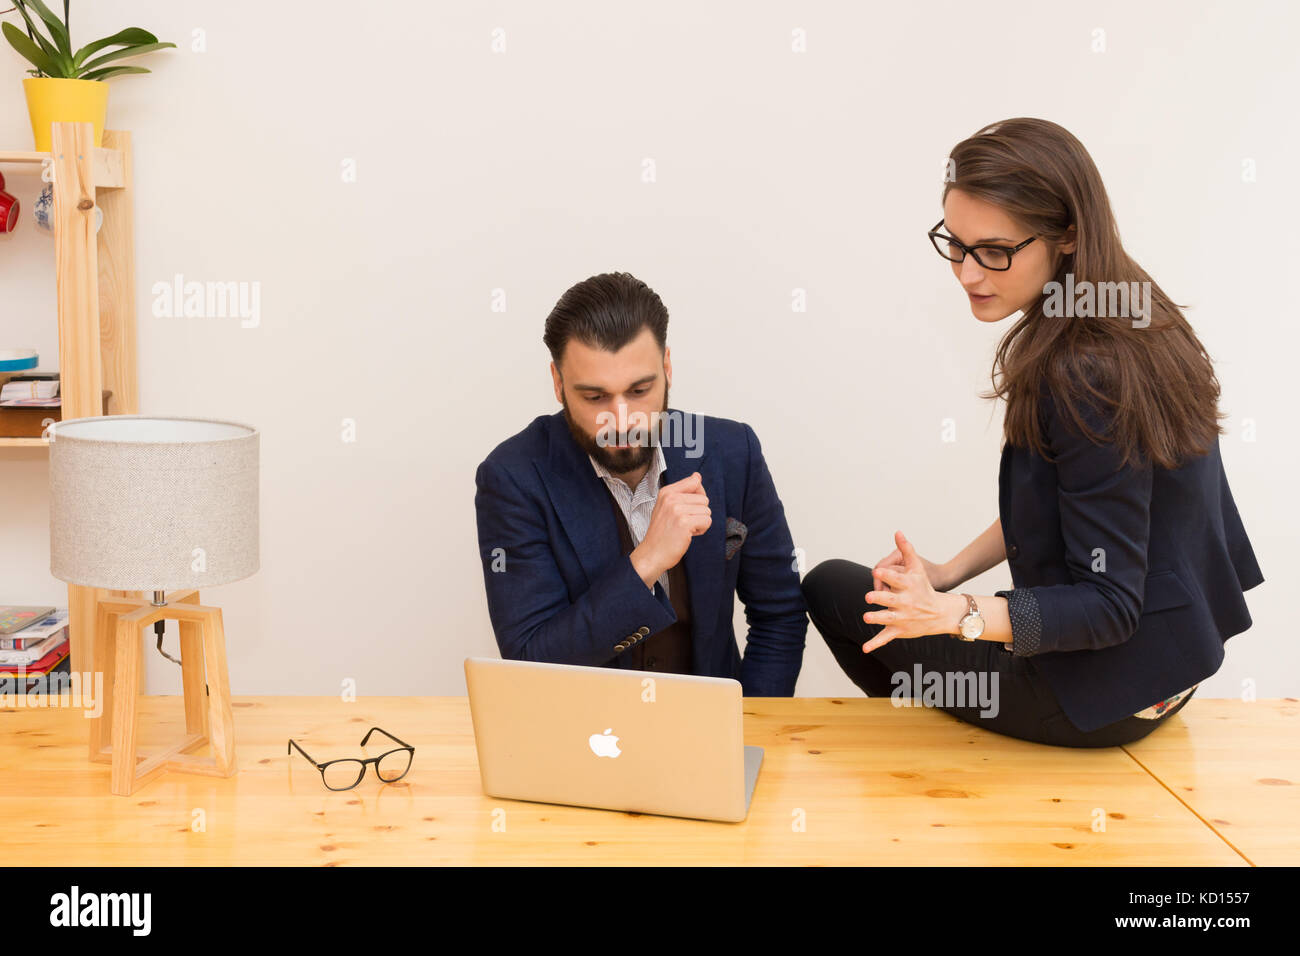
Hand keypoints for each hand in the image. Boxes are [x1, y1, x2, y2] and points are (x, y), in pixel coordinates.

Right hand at [630, 472, 710, 586]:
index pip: (694, 482)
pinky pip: (707, 521)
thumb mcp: (667, 506)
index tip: (687, 507)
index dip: (697, 496)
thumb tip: (697, 476)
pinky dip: (701, 530)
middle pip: (704, 499)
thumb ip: (683, 490)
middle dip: (698, 512)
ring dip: (700, 522)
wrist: (652, 553)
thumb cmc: (661, 532)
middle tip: (683, 522)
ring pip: (707, 511)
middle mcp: (671, 498)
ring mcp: (677, 510)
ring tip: (685, 529)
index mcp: (666, 492)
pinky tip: (688, 534)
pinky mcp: (685, 523)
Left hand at [861, 531, 961, 651]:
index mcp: (909, 586)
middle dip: (881, 598)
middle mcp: (906, 602)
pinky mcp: (899, 630)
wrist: (941, 613)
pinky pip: (886, 637)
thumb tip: (897, 532)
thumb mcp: (917, 568)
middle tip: (869, 596)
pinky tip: (864, 648)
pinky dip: (875, 644)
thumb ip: (906, 550)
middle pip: (892, 600)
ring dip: (878, 618)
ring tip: (867, 617)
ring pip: (888, 619)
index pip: (897, 579)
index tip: (876, 571)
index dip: (887, 576)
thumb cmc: (924, 587)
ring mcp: (903, 617)